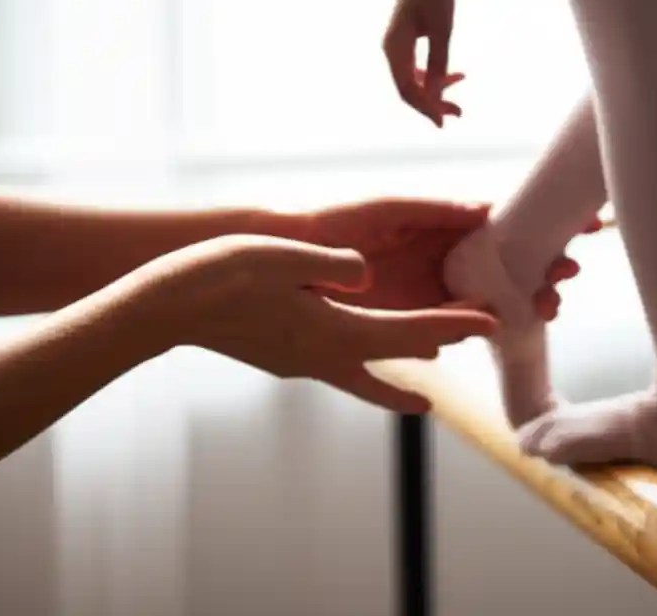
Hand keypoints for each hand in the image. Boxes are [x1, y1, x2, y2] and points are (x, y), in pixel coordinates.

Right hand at [123, 234, 496, 412]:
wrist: (163, 308)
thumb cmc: (218, 276)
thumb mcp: (280, 259)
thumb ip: (329, 266)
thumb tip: (367, 271)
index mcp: (331, 332)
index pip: (408, 331)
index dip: (454, 324)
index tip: (493, 321)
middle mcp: (322, 356)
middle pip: (396, 360)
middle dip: (437, 347)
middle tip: (475, 342)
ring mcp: (302, 363)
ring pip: (365, 377)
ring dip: (399, 381)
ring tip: (425, 397)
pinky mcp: (284, 359)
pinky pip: (339, 371)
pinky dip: (364, 373)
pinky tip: (358, 366)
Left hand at [303, 198, 600, 319]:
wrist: (289, 258)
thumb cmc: (336, 222)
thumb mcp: (388, 208)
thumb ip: (434, 209)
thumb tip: (485, 209)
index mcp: (443, 230)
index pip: (505, 229)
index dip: (543, 230)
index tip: (581, 231)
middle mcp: (444, 264)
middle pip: (508, 270)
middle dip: (545, 272)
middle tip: (568, 278)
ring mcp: (430, 297)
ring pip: (490, 304)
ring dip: (523, 306)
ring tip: (544, 308)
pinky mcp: (409, 327)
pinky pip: (451, 335)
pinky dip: (475, 336)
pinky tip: (497, 334)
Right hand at [383, 0, 460, 126]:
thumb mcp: (442, 30)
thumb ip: (438, 63)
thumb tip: (435, 95)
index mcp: (395, 49)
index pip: (407, 90)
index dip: (425, 109)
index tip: (444, 122)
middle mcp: (391, 50)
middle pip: (409, 89)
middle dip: (433, 103)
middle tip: (459, 113)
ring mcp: (397, 45)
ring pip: (414, 79)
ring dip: (435, 90)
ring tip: (460, 98)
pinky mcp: (405, 39)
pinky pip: (416, 67)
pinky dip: (434, 75)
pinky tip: (456, 76)